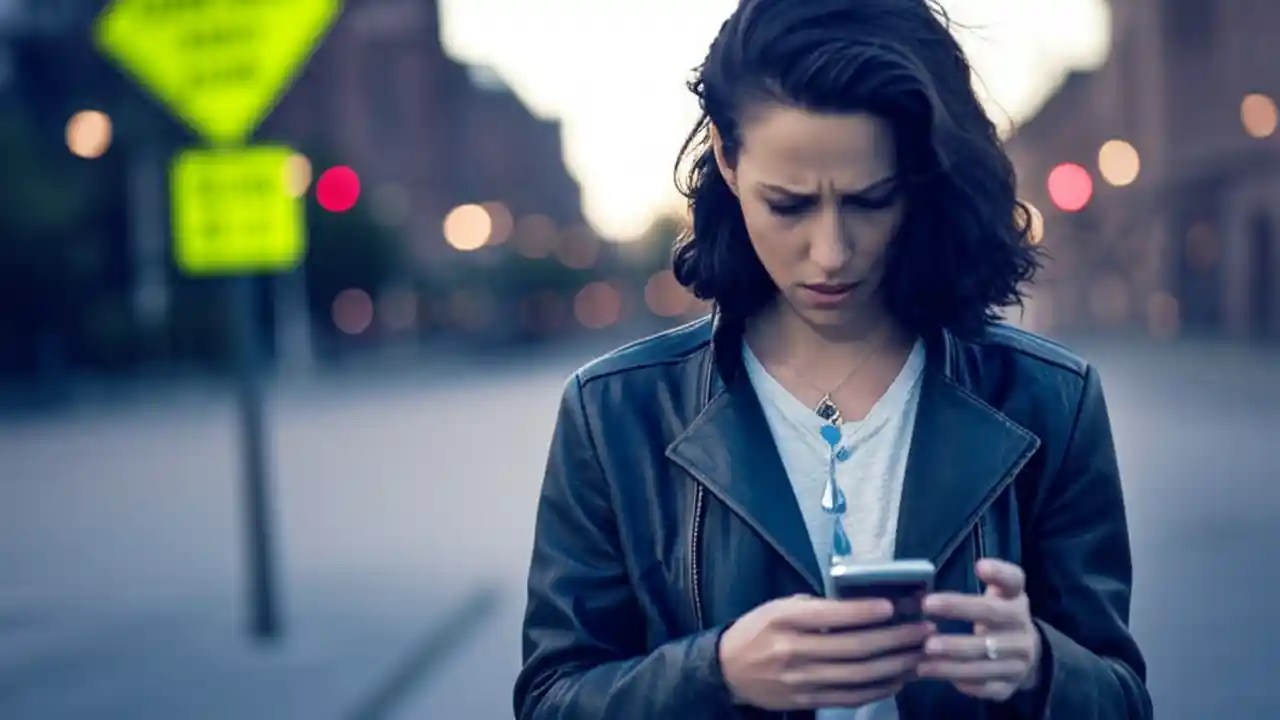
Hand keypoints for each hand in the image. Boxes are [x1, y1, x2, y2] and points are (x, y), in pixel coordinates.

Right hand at [718, 594, 933, 710]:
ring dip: (896, 665)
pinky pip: (851, 697)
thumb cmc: (758, 630)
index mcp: (784, 620)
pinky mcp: (808, 701)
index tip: (895, 606)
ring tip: (921, 652)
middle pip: (854, 648)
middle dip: (895, 639)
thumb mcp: (779, 607)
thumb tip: (863, 604)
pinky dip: (880, 688)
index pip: (830, 616)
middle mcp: (793, 651)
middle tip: (925, 629)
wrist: (728, 670)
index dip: (864, 612)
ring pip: (859, 676)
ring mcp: (802, 680)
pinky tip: (900, 677)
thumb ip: (817, 607)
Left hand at [918, 559, 1042, 701]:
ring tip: (922, 659)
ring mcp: (1019, 660)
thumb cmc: (998, 615)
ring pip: (984, 660)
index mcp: (1016, 600)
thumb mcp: (996, 594)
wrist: (1026, 654)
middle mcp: (1023, 628)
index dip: (998, 573)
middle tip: (927, 620)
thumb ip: (977, 583)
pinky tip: (934, 674)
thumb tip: (937, 581)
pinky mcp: (1009, 686)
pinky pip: (984, 686)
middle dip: (960, 614)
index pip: (1013, 582)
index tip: (979, 566)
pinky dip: (959, 681)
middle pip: (991, 620)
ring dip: (951, 661)